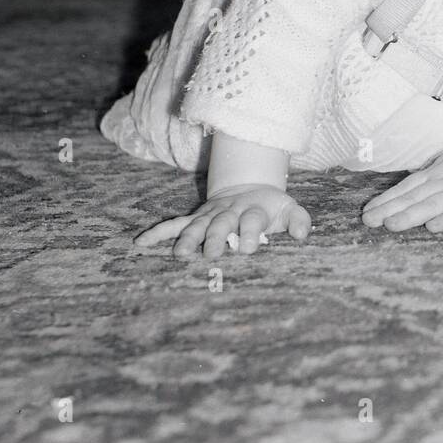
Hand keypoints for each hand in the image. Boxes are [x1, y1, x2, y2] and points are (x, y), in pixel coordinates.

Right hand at [135, 184, 311, 258]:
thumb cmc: (272, 207)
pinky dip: (158, 233)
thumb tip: (302, 234)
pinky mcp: (196, 218)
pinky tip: (140, 243)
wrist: (251, 187)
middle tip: (212, 255)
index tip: (249, 248)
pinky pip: (175, 225)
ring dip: (188, 239)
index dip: (250, 232)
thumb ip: (299, 220)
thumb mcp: (290, 209)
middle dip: (216, 238)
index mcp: (254, 209)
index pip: (252, 220)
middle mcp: (229, 211)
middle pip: (221, 223)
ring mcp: (210, 214)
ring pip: (196, 225)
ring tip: (180, 255)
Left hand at [362, 138, 442, 233]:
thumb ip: (427, 175)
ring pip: (433, 204)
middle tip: (370, 221)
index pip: (406, 187)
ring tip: (392, 224)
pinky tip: (433, 227)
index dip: (386, 199)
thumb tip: (403, 185)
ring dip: (412, 214)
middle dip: (391, 208)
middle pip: (415, 196)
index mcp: (436, 173)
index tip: (368, 212)